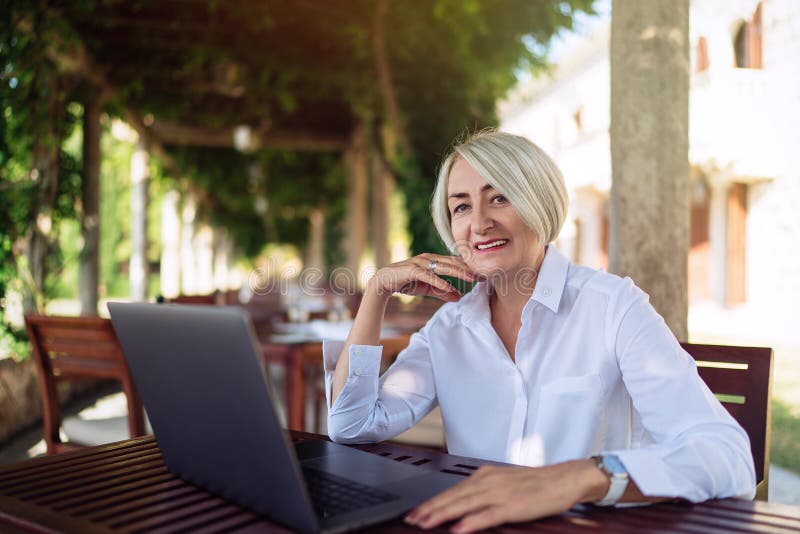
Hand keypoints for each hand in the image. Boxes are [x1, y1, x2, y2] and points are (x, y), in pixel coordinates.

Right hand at [368, 253, 475, 302]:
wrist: (383, 282)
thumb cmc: (406, 282)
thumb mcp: (428, 288)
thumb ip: (443, 291)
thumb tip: (459, 297)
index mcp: (433, 260)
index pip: (455, 262)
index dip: (469, 268)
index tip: (482, 274)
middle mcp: (428, 258)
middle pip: (452, 262)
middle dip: (468, 268)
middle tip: (482, 275)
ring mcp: (419, 263)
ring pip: (442, 266)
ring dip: (458, 272)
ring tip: (471, 277)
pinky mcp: (411, 270)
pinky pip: (428, 276)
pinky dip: (438, 281)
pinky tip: (448, 286)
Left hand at [404, 460, 607, 531]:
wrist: (565, 478)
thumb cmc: (538, 484)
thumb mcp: (505, 484)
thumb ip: (484, 493)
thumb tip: (463, 508)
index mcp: (485, 475)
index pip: (452, 490)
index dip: (432, 502)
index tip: (415, 512)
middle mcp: (488, 480)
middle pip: (452, 497)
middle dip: (429, 509)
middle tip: (411, 520)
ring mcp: (500, 492)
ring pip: (463, 505)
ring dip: (442, 515)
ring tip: (425, 524)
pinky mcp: (513, 505)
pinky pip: (487, 515)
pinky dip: (470, 522)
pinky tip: (458, 529)